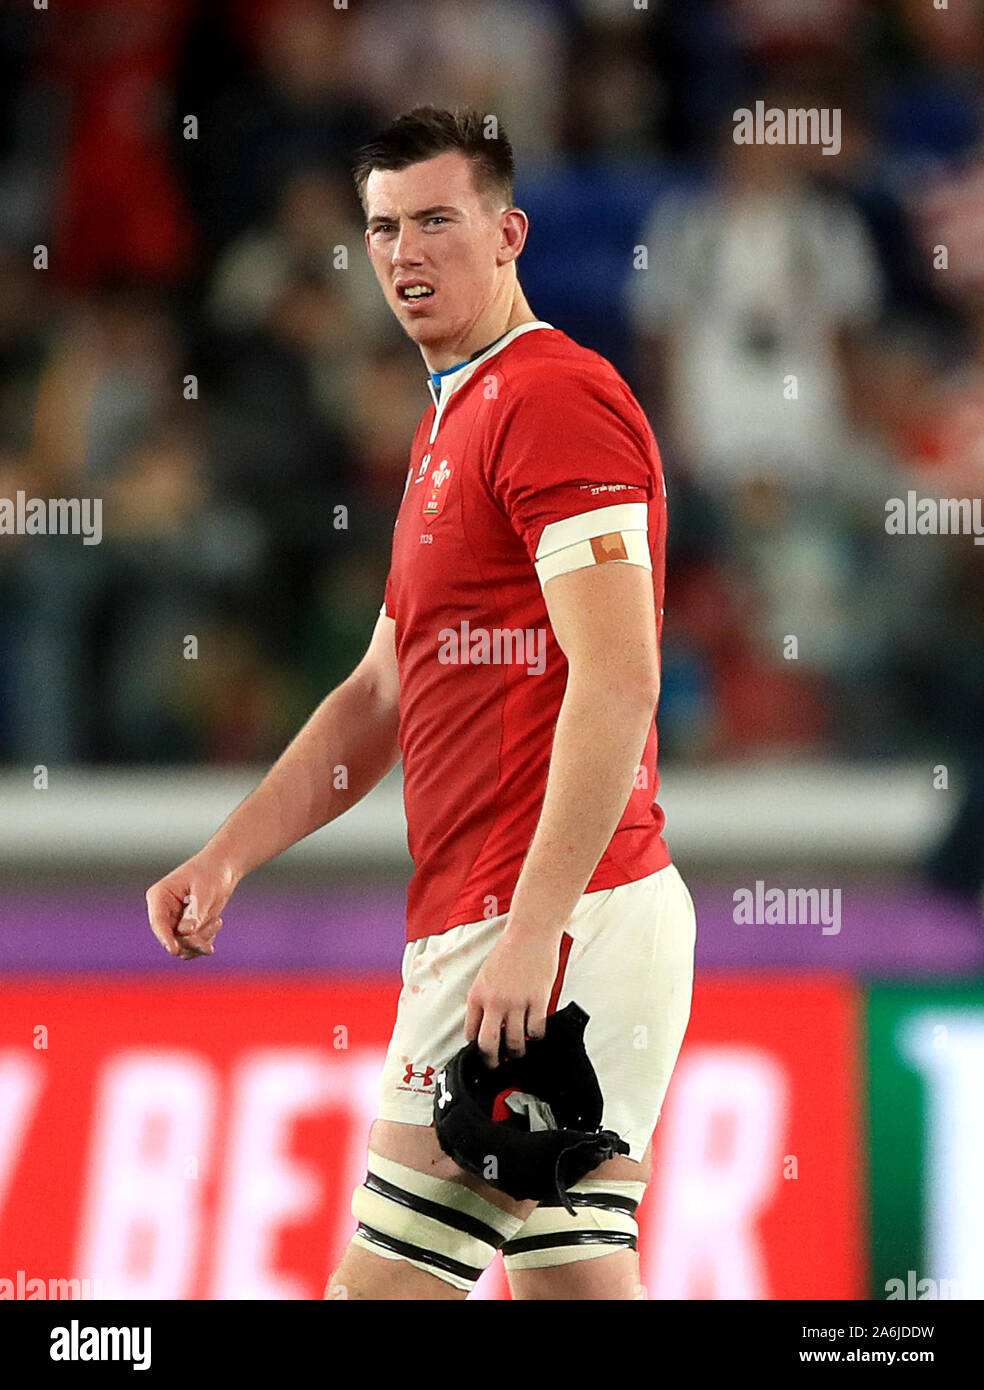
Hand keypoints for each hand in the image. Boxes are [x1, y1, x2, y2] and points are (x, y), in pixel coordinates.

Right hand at [145, 850, 239, 959]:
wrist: (223, 869)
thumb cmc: (211, 872)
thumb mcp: (205, 890)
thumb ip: (195, 912)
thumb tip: (185, 932)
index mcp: (160, 896)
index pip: (157, 922)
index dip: (164, 938)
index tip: (174, 950)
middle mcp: (163, 912)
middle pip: (171, 938)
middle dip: (193, 939)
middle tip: (217, 924)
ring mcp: (174, 922)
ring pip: (182, 946)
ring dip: (202, 940)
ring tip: (218, 921)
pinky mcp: (186, 930)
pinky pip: (192, 947)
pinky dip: (206, 940)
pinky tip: (216, 923)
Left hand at [464, 926, 563, 1067]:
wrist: (530, 933)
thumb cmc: (509, 951)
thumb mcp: (486, 975)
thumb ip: (484, 999)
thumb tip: (487, 1024)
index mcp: (477, 995)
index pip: (470, 1032)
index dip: (475, 1048)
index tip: (481, 1054)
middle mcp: (494, 1001)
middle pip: (488, 1044)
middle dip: (492, 1060)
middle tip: (497, 1065)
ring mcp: (517, 1002)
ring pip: (515, 1041)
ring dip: (517, 1051)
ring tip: (519, 1051)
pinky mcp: (538, 1000)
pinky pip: (536, 1030)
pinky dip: (536, 1036)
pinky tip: (536, 1034)